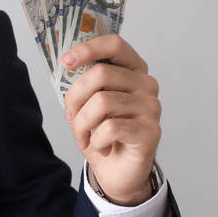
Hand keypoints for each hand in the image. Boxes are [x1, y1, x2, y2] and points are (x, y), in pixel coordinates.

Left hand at [60, 34, 160, 204]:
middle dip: (75, 96)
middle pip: (101, 73)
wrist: (117, 171)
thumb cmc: (102, 133)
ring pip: (101, 102)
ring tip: (83, 137)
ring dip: (81, 123)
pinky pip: (111, 128)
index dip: (88, 48)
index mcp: (132, 70)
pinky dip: (96, 140)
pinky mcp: (151, 131)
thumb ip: (82, 83)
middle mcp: (146, 84)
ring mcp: (152, 107)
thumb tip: (66, 65)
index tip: (65, 61)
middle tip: (70, 116)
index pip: (115, 44)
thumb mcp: (87, 104)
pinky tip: (99, 146)